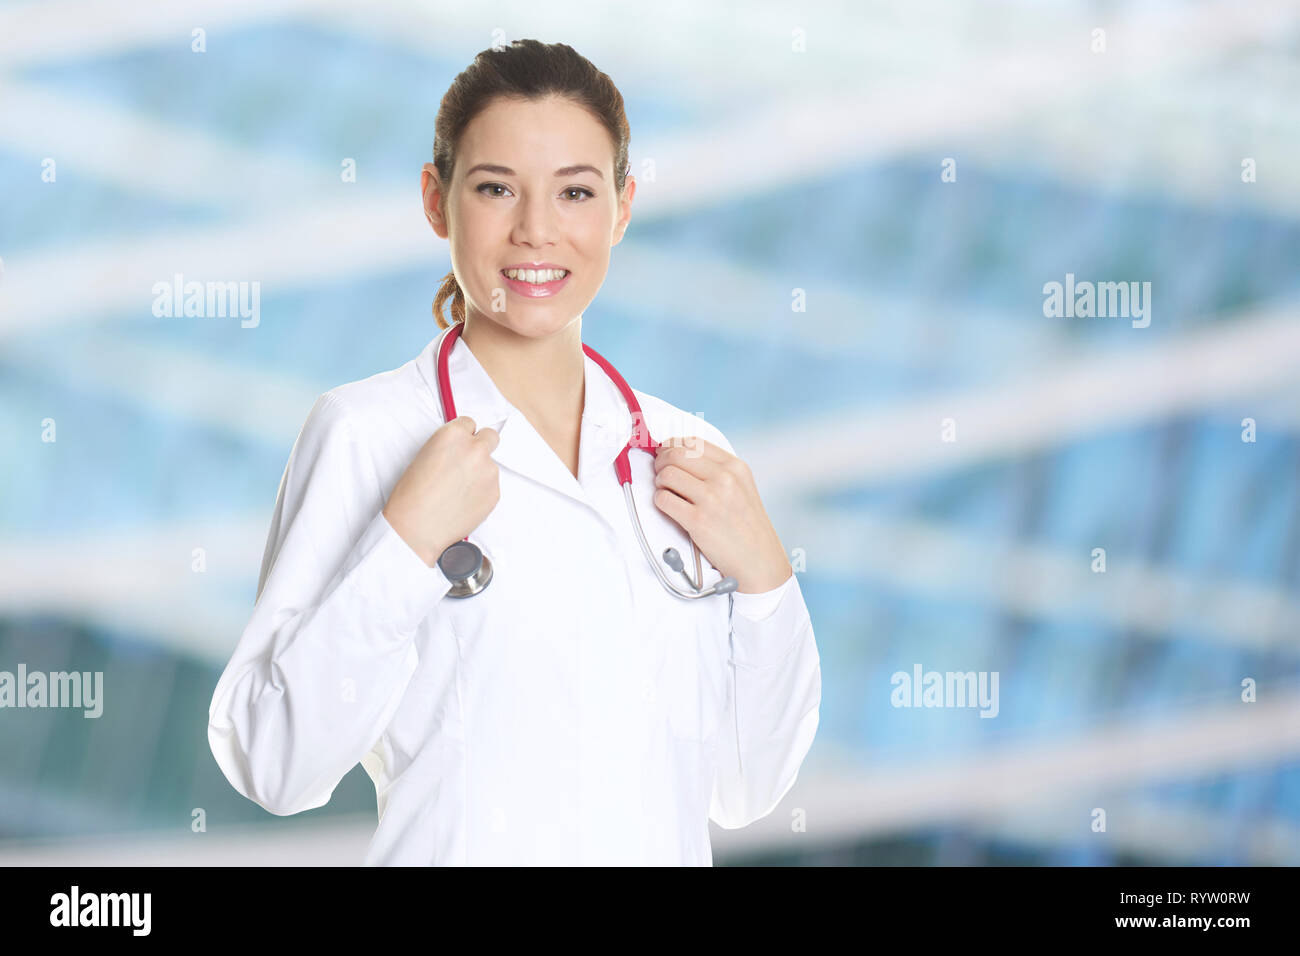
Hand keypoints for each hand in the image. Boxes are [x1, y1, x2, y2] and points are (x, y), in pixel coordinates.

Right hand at [383, 416, 500, 566]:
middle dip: (482, 446)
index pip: (469, 423)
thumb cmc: (412, 494)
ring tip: (457, 492)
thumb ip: (449, 446)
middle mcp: (475, 449)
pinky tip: (462, 503)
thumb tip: (463, 446)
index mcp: (453, 434)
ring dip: (480, 474)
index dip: (463, 436)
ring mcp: (488, 471)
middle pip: (491, 437)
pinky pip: (491, 487)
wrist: (417, 528)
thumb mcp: (425, 455)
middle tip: (468, 462)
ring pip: (490, 466)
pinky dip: (481, 493)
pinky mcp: (495, 493)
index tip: (458, 447)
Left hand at [651, 436, 791, 593]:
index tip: (665, 454)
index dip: (672, 445)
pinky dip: (660, 501)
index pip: (693, 442)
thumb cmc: (746, 526)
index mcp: (735, 467)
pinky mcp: (698, 520)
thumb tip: (678, 453)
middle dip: (661, 462)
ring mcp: (711, 498)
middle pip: (676, 454)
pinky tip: (670, 508)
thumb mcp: (742, 487)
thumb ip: (717, 469)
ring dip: (660, 482)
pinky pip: (663, 499)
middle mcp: (725, 478)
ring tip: (667, 492)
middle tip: (660, 473)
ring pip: (666, 474)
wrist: (759, 560)